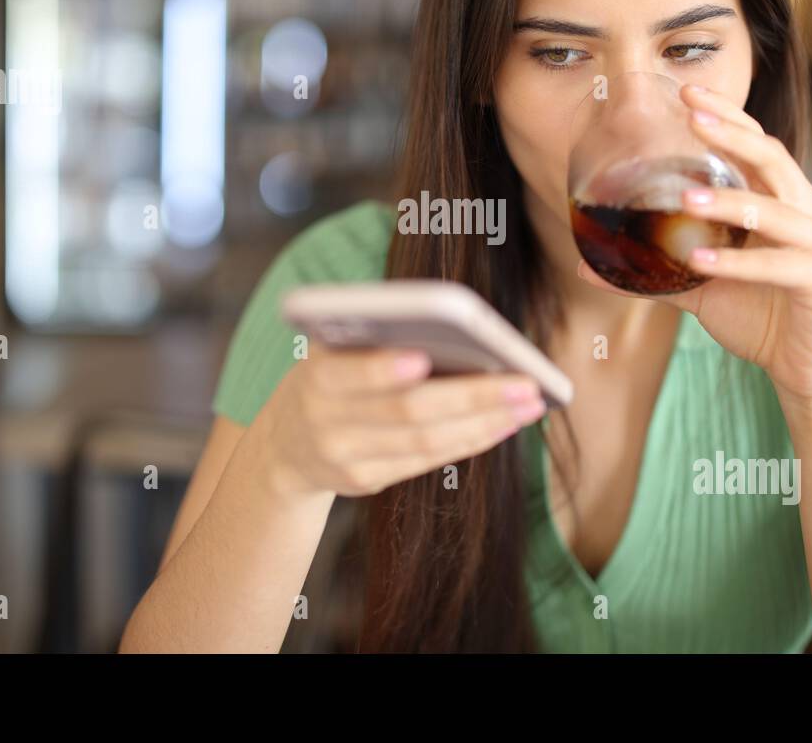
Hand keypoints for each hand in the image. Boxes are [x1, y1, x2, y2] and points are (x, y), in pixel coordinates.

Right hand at [256, 345, 544, 496]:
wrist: (283, 448)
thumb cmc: (324, 379)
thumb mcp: (328, 352)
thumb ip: (371, 340)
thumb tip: (450, 328)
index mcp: (315, 377)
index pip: (354, 375)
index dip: (385, 369)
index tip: (424, 357)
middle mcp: (327, 422)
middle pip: (409, 412)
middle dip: (474, 396)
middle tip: (526, 383)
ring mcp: (346, 458)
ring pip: (426, 442)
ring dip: (485, 422)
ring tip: (528, 403)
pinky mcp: (365, 482)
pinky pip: (426, 461)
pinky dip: (469, 440)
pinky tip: (502, 424)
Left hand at [576, 83, 811, 402]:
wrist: (803, 365)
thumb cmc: (755, 312)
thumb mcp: (697, 287)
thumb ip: (650, 272)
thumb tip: (586, 266)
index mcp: (781, 199)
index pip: (755, 145)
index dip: (726, 116)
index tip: (686, 91)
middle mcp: (806, 210)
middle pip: (771, 158)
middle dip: (731, 134)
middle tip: (691, 115)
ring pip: (773, 210)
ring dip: (728, 200)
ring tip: (685, 197)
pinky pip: (777, 263)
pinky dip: (739, 261)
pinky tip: (700, 259)